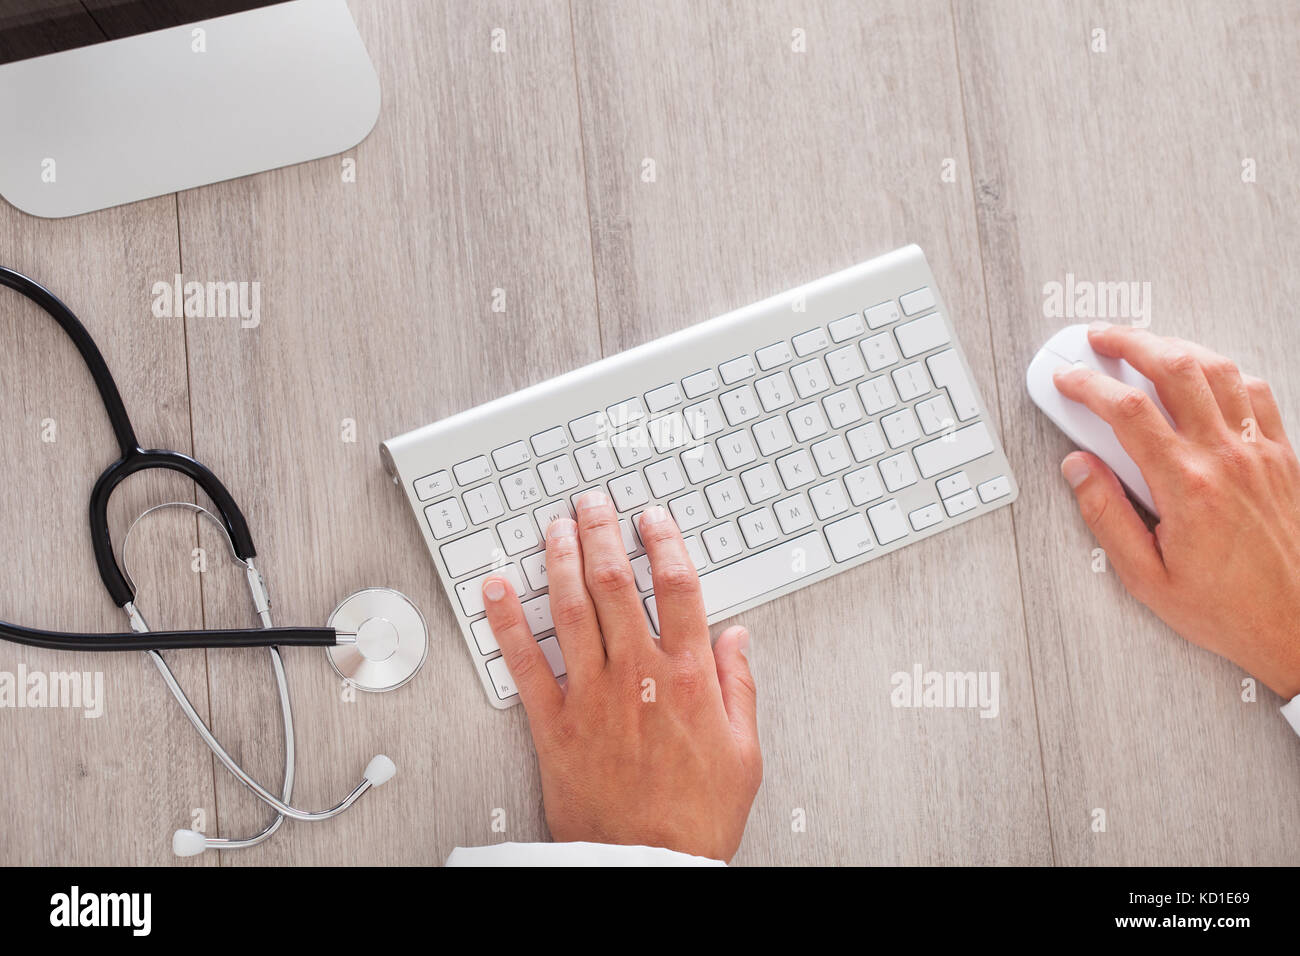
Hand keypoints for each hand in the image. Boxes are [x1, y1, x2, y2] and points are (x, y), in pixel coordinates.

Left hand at [480, 491, 761, 860]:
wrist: (648, 864)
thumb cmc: (696, 815)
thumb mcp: (745, 752)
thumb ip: (739, 686)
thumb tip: (736, 636)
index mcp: (690, 677)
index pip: (677, 587)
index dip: (664, 542)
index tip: (653, 518)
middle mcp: (639, 674)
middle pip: (616, 583)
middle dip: (603, 532)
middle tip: (594, 503)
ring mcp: (592, 695)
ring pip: (571, 608)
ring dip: (560, 558)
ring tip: (556, 528)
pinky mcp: (554, 722)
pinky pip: (525, 662)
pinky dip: (507, 621)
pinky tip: (498, 588)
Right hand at [1053, 322, 1299, 698]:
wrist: (1298, 625)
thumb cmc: (1229, 609)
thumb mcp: (1146, 577)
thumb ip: (1106, 516)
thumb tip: (1079, 469)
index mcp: (1186, 486)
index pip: (1127, 411)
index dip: (1088, 385)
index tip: (1068, 380)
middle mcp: (1226, 458)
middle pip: (1174, 369)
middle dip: (1130, 343)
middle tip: (1100, 340)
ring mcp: (1259, 452)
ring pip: (1217, 370)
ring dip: (1175, 346)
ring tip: (1147, 345)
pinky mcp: (1282, 456)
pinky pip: (1256, 393)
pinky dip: (1224, 372)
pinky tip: (1206, 375)